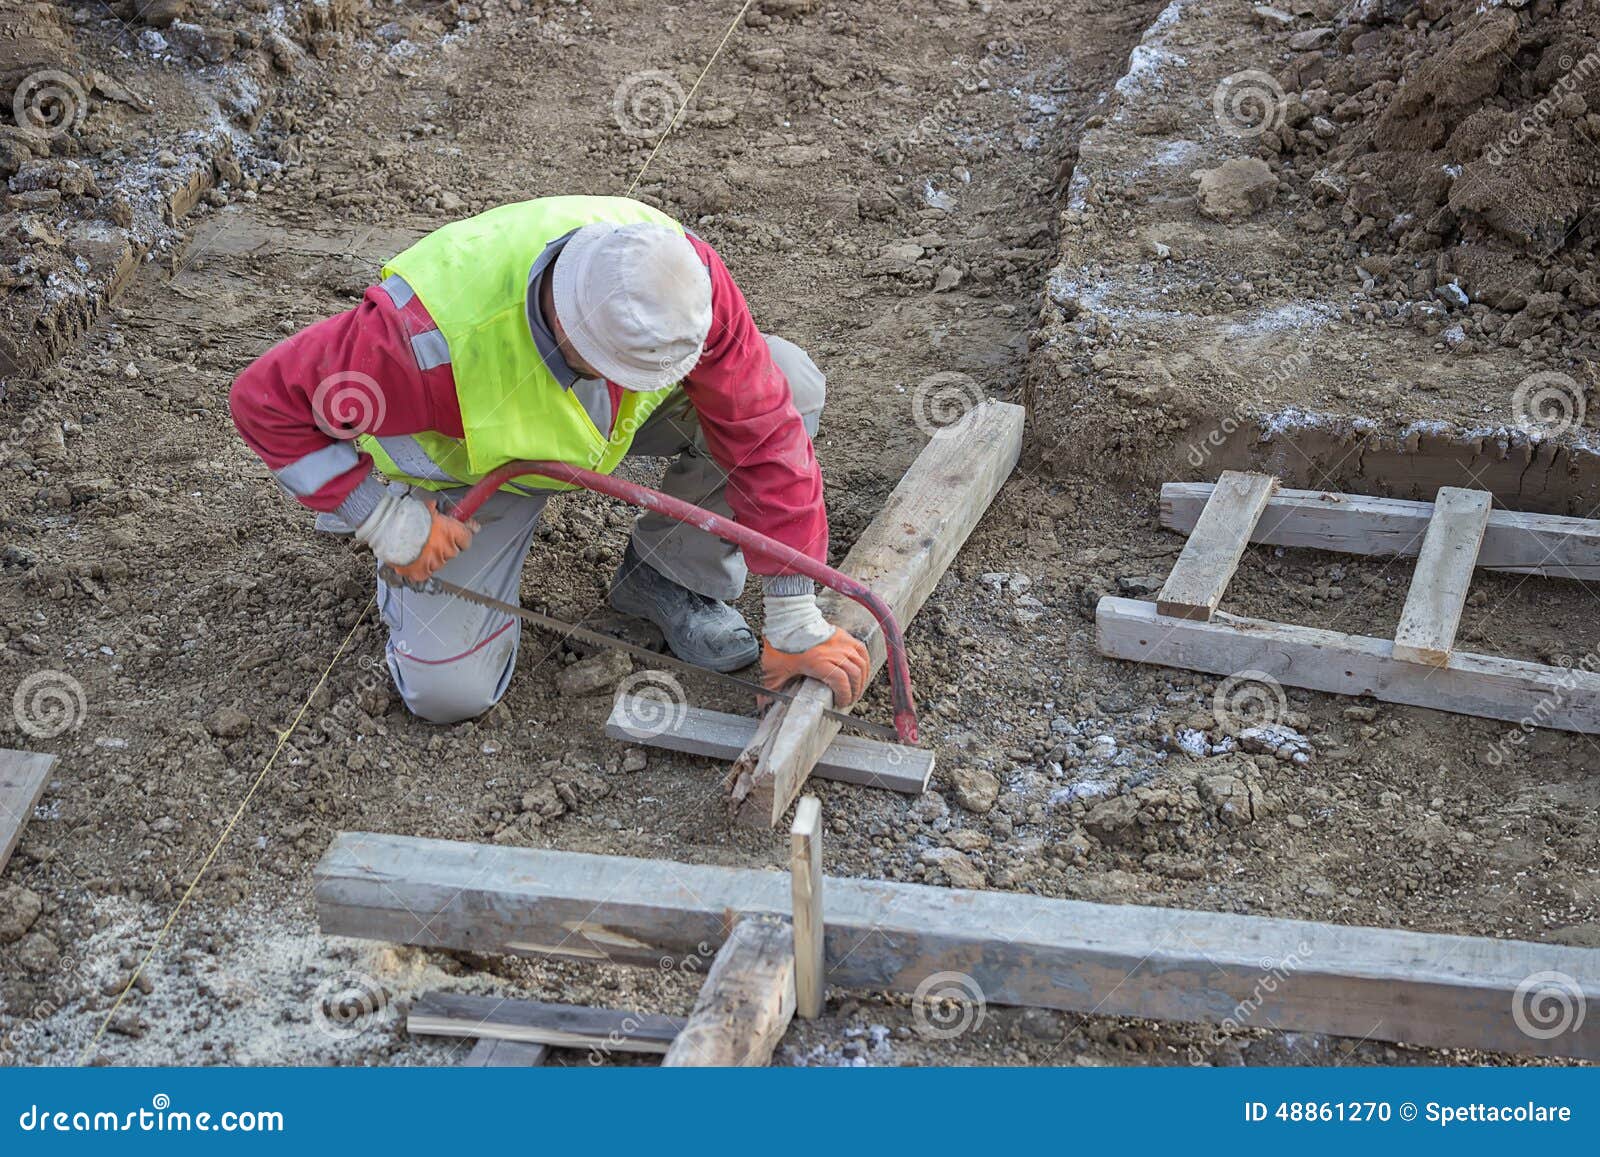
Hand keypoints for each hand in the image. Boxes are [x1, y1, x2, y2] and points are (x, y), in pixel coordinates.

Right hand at [356, 491, 473, 581]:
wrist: (386, 525)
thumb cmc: (405, 513)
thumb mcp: (429, 506)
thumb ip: (443, 514)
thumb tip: (447, 514)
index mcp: (452, 532)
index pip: (467, 539)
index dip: (462, 534)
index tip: (461, 531)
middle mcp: (446, 549)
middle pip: (453, 551)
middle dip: (445, 544)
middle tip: (431, 536)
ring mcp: (434, 562)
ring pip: (439, 561)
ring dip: (432, 555)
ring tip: (417, 545)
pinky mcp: (420, 572)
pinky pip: (425, 572)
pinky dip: (420, 566)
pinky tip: (412, 557)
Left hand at [761, 626, 870, 706]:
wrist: (787, 619)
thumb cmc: (780, 644)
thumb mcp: (773, 670)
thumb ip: (770, 690)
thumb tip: (763, 707)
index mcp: (817, 662)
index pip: (841, 682)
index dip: (844, 695)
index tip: (840, 703)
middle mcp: (833, 651)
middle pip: (855, 674)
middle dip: (854, 690)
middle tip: (848, 699)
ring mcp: (840, 642)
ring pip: (861, 663)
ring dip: (861, 678)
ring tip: (856, 688)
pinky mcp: (843, 635)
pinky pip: (861, 650)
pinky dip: (864, 662)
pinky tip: (861, 671)